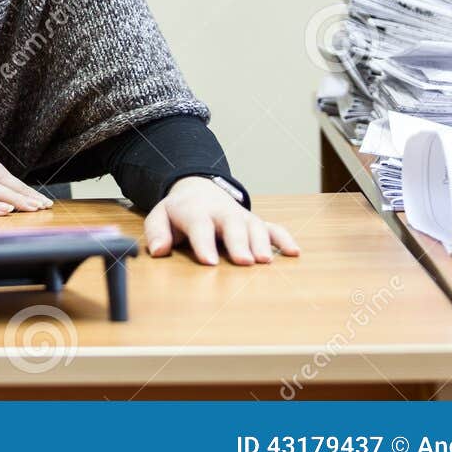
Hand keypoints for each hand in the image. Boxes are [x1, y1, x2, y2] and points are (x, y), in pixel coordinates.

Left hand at [144, 176, 299, 264]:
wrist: (198, 189)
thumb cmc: (179, 212)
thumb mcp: (160, 216)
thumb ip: (156, 232)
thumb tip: (158, 251)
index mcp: (195, 211)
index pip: (199, 225)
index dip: (203, 243)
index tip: (209, 262)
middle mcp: (222, 212)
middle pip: (232, 224)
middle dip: (239, 242)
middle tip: (244, 262)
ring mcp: (241, 216)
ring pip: (255, 225)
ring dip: (261, 242)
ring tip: (265, 262)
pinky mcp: (254, 222)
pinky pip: (273, 228)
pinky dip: (284, 238)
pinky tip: (294, 252)